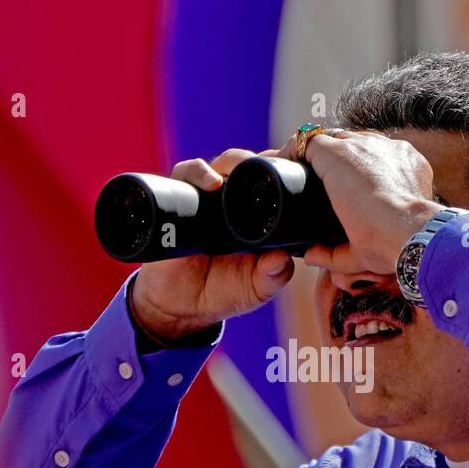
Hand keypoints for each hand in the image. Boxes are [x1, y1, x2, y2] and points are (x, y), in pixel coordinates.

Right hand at [129, 149, 293, 341]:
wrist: (180, 306)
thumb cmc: (224, 293)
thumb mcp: (256, 289)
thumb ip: (273, 277)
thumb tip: (282, 258)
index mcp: (256, 217)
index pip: (271, 185)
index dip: (280, 173)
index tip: (291, 170)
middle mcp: (231, 203)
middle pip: (247, 168)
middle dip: (257, 162)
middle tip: (265, 165)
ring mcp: (205, 201)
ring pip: (218, 166)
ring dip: (230, 161)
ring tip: (237, 171)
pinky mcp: (178, 202)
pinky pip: (183, 176)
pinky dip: (195, 173)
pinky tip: (210, 183)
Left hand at [277, 129, 442, 274]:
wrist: (409, 232)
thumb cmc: (397, 247)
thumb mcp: (369, 250)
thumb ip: (339, 252)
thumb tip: (311, 255)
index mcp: (406, 167)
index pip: (375, 158)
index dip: (354, 172)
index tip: (339, 191)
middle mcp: (388, 149)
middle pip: (352, 144)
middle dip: (332, 161)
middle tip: (311, 182)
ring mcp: (363, 146)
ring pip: (330, 140)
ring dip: (312, 156)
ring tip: (291, 173)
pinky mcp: (339, 151)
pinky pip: (308, 142)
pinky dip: (292, 152)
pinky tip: (280, 166)